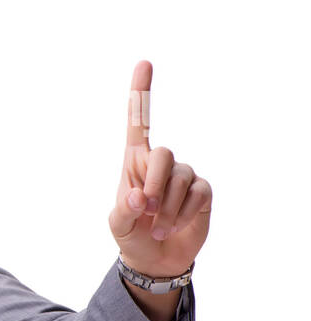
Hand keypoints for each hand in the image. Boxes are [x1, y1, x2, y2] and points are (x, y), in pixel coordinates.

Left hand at [108, 60, 210, 277]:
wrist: (156, 258)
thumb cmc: (131, 234)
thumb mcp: (118, 224)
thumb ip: (125, 210)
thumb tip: (140, 195)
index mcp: (134, 163)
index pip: (139, 123)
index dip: (141, 93)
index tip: (144, 62)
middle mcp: (161, 164)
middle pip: (164, 154)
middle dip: (155, 183)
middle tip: (146, 208)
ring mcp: (184, 176)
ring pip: (181, 179)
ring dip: (168, 209)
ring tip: (158, 228)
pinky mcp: (202, 192)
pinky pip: (199, 193)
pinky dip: (184, 213)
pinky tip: (174, 227)